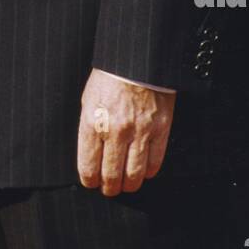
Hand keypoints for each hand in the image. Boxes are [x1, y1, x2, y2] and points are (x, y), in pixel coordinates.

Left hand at [77, 69, 175, 196]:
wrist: (137, 60)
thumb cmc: (110, 78)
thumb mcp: (88, 100)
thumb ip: (89, 129)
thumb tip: (91, 156)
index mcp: (93, 123)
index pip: (88, 167)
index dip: (89, 180)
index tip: (91, 182)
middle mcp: (116, 131)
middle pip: (111, 176)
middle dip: (109, 188)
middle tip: (109, 189)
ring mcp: (140, 132)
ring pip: (134, 175)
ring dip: (129, 185)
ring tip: (126, 185)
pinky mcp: (160, 129)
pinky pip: (155, 162)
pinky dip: (149, 172)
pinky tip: (144, 171)